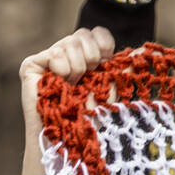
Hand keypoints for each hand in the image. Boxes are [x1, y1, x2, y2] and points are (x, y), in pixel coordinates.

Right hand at [17, 27, 115, 174]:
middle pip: (83, 34)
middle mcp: (64, 57)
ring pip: (69, 42)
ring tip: (70, 88)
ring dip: (77, 68)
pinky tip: (57, 85)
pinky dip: (61, 70)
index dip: (104, 45)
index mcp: (83, 60)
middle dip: (91, 57)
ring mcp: (46, 61)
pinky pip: (54, 53)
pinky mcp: (30, 67)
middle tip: (85, 80)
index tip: (104, 65)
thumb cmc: (87, 122)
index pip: (96, 33)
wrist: (66, 142)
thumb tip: (144, 50)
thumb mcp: (110, 92)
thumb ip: (123, 70)